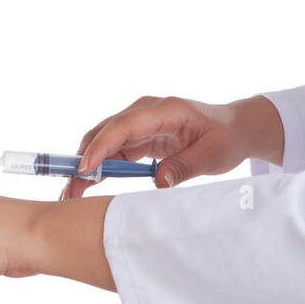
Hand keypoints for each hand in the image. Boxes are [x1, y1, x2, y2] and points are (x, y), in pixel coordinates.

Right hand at [62, 94, 283, 199]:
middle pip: (104, 133)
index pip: (123, 125)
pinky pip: (111, 152)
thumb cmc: (226, 138)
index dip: (101, 146)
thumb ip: (184, 167)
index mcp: (164, 110)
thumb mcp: (213, 155)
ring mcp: (138, 124)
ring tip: (70, 193)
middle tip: (69, 189)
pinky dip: (98, 169)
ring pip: (102, 143)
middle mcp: (144, 113)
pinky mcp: (137, 137)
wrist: (235, 128)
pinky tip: (85, 186)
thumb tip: (157, 183)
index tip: (84, 169)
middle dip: (83, 160)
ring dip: (86, 167)